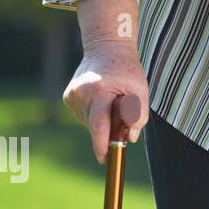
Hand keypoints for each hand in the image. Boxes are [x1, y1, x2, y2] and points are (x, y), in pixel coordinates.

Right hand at [63, 48, 150, 163]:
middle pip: (94, 125)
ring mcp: (71, 95)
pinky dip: (94, 114)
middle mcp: (81, 93)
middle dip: (106, 133)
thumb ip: (139, 115)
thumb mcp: (141, 89)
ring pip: (89, 122)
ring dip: (102, 120)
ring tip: (112, 101)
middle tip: (120, 127)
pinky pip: (84, 115)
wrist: (107, 48)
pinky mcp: (67, 96)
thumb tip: (129, 139)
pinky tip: (101, 99)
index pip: (99, 125)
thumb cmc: (127, 70)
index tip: (104, 159)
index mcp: (99, 90)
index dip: (101, 145)